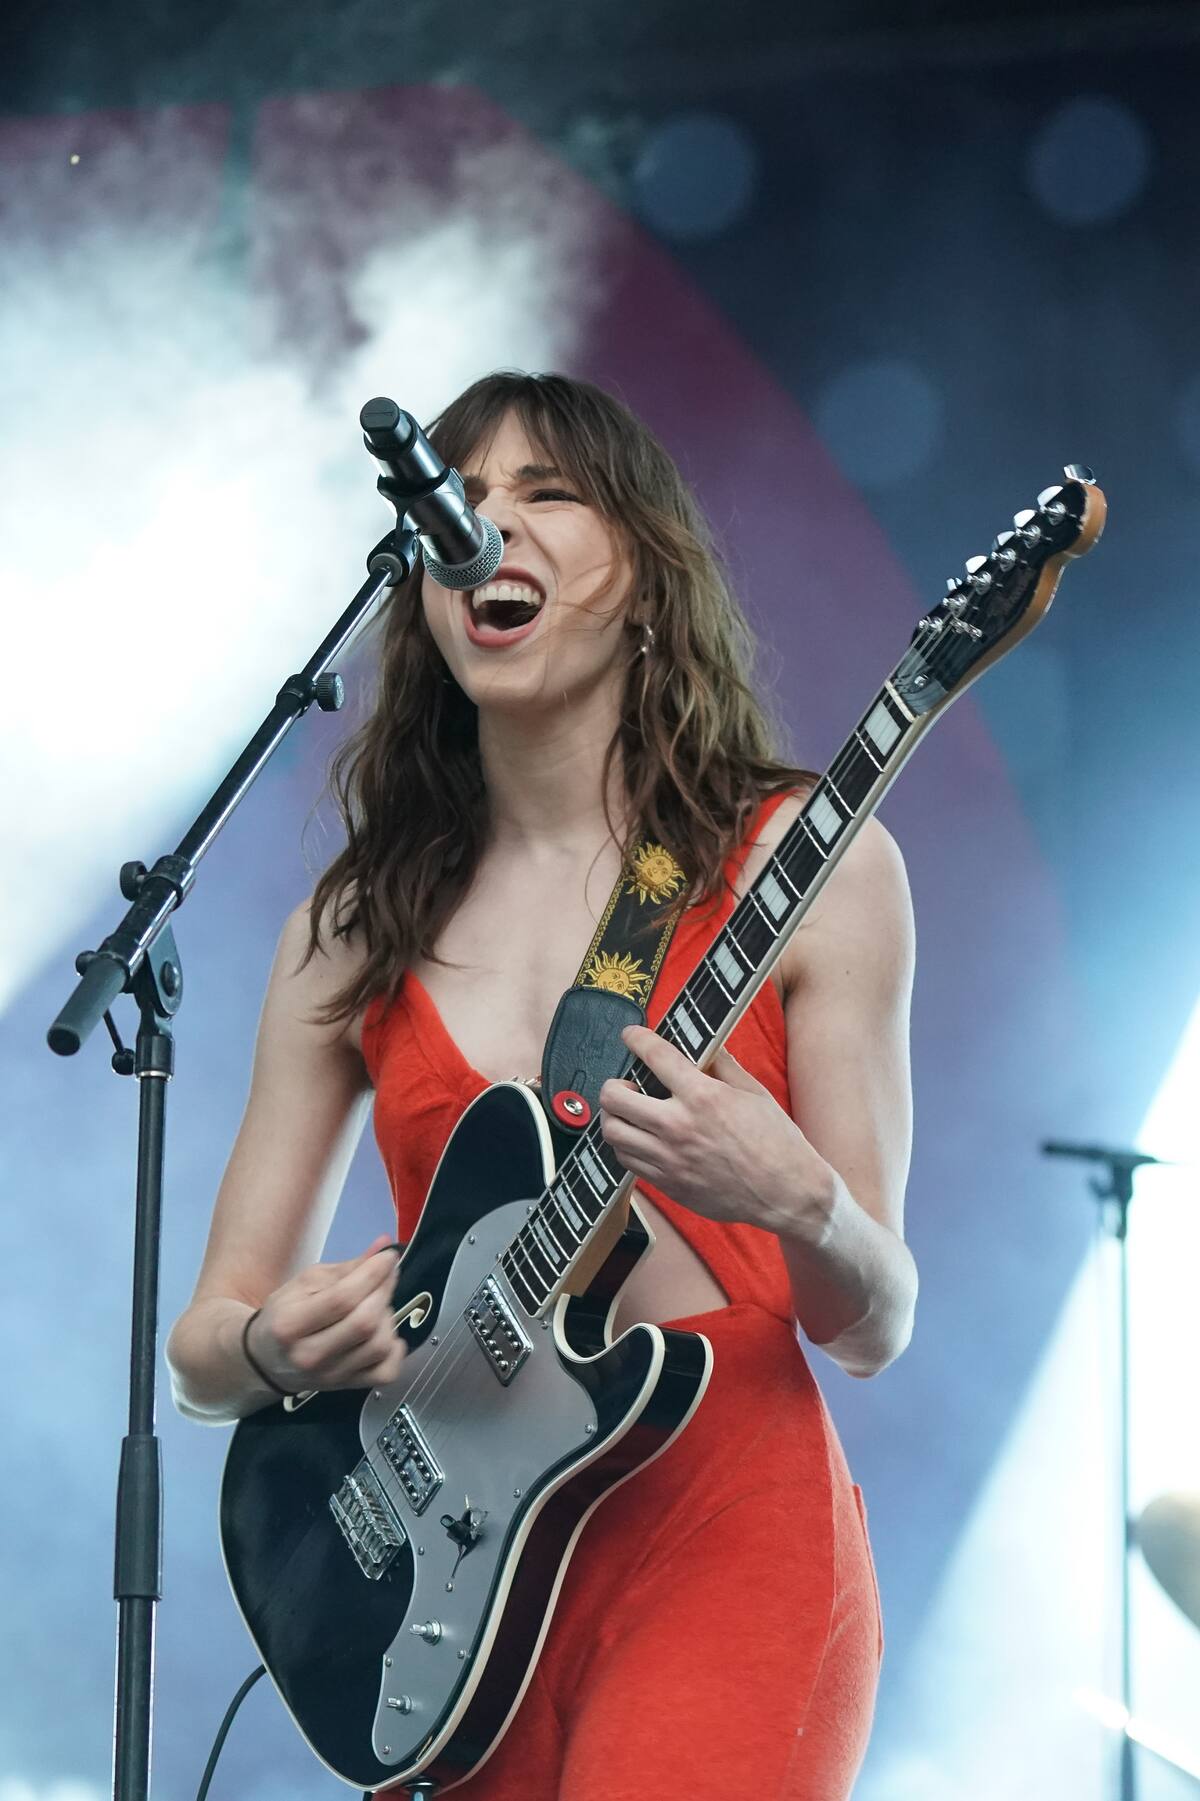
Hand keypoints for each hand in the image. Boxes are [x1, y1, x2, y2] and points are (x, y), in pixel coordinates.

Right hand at [245, 1235, 408, 1392]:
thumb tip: (384, 1248)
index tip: (388, 1256)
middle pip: (365, 1322)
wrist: (267, 1360)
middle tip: (385, 1276)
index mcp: (291, 1324)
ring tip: (376, 1306)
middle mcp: (310, 1356)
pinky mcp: (348, 1388)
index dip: (373, 1273)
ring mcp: (331, 1376)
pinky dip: (395, 1350)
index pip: (343, 1298)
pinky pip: (387, 1372)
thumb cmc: (286, 1313)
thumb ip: (346, 1268)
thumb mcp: (304, 1283)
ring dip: (388, 1318)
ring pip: (380, 1345)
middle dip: (383, 1291)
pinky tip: (384, 1333)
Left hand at [598, 1025, 834, 1232]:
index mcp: (702, 1096)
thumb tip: (705, 1048)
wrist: (786, 1193)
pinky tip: (641, 1140)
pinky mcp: (668, 1184)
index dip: (635, 1038)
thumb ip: (724, 1066)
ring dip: (615, 1117)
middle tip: (625, 1084)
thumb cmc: (777, 1142)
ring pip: (613, 1132)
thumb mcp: (754, 1093)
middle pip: (615, 1098)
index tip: (630, 1035)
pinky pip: (627, 1161)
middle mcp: (678, 1126)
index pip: (654, 1056)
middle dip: (613, 1084)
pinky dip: (627, 1146)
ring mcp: (669, 1158)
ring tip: (630, 1114)